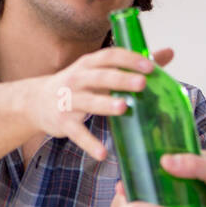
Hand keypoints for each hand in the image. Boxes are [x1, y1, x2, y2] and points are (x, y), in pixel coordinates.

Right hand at [25, 46, 174, 161]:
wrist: (36, 102)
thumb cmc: (78, 84)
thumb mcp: (100, 71)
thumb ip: (133, 64)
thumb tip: (169, 52)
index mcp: (89, 64)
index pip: (110, 56)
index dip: (129, 59)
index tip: (150, 66)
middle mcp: (77, 79)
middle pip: (100, 76)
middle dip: (121, 79)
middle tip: (142, 84)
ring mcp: (68, 101)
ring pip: (88, 101)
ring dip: (105, 105)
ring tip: (124, 108)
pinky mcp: (63, 122)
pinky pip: (77, 133)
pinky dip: (89, 143)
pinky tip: (102, 153)